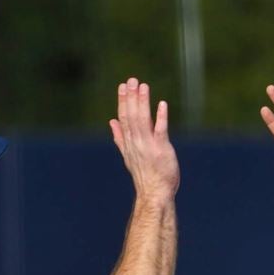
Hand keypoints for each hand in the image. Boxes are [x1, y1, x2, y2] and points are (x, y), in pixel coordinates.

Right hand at [109, 78, 178, 199]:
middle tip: (132, 80)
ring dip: (143, 102)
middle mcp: (136, 142)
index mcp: (129, 143)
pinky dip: (160, 117)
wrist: (154, 194)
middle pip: (131, 116)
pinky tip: (162, 104)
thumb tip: (111, 121)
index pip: (123, 118)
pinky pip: (160, 130)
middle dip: (131, 97)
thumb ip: (120, 137)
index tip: (123, 86)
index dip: (123, 101)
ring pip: (143, 120)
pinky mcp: (161, 150)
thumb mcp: (129, 155)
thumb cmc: (145, 175)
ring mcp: (148, 146)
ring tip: (144, 86)